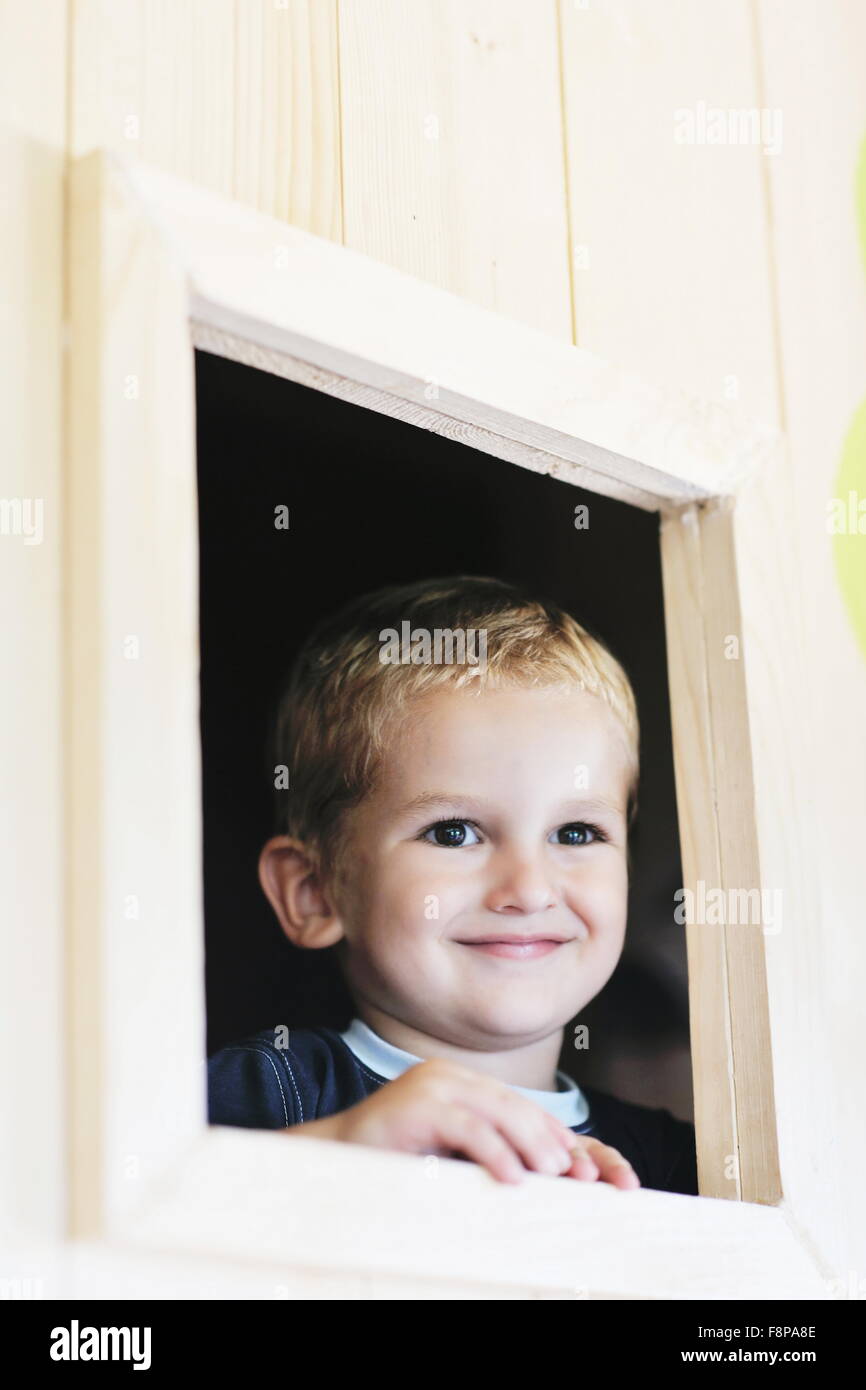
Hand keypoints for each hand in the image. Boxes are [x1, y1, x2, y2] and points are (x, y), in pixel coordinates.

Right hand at [299, 1058, 640, 1188]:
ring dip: (531, 1145)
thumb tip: (537, 1173)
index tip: (585, 1164)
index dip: (554, 1132)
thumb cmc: (393, 1160)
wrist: (333, 1159)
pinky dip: (495, 1153)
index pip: (517, 1105)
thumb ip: (484, 1149)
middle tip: (579, 1172)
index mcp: (459, 1082)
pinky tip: (513, 1178)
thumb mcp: (446, 1151)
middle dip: (550, 1139)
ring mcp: (433, 1085)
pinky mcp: (418, 1105)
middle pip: (514, 1105)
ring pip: (497, 1112)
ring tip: (556, 1174)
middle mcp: (449, 1076)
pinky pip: (467, 1128)